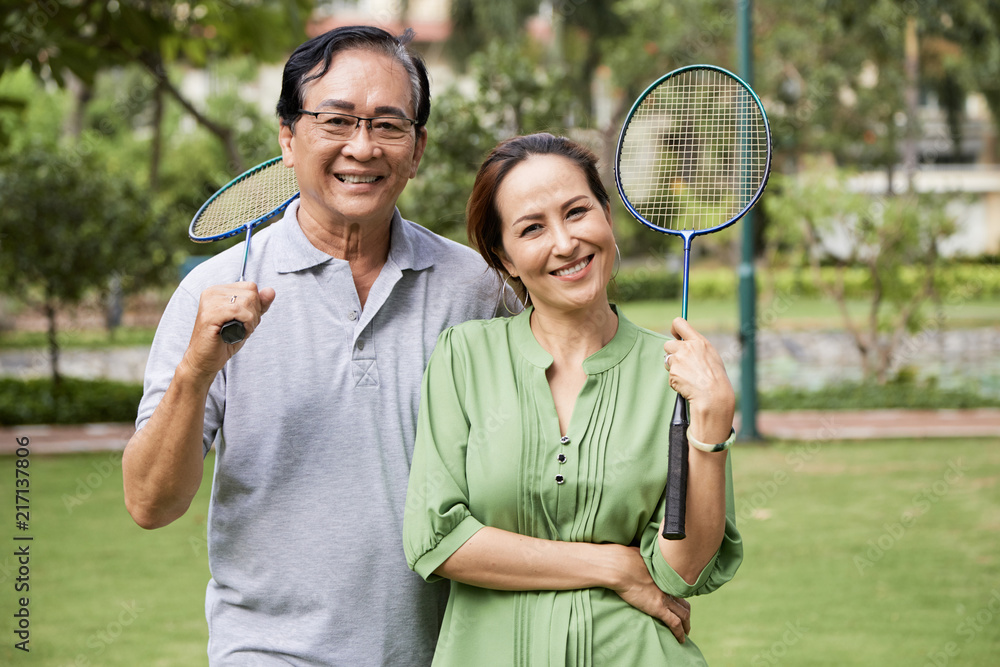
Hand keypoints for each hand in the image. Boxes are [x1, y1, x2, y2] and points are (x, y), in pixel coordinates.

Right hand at [180, 282, 275, 382]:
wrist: (204, 360)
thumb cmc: (224, 341)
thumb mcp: (247, 320)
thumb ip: (259, 305)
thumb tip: (271, 291)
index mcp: (219, 291)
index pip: (250, 287)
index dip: (255, 306)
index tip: (245, 321)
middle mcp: (212, 292)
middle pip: (251, 294)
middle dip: (254, 314)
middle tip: (242, 328)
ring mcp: (209, 302)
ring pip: (246, 302)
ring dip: (250, 321)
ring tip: (239, 331)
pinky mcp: (209, 315)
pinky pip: (238, 311)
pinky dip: (245, 324)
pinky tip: (238, 333)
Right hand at [609, 546, 690, 642]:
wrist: (619, 566)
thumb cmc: (623, 558)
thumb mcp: (637, 555)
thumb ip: (643, 560)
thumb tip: (638, 557)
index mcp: (662, 575)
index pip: (676, 588)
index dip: (679, 597)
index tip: (678, 604)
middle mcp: (667, 587)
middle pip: (683, 602)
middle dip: (686, 613)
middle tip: (686, 621)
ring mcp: (664, 598)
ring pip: (683, 614)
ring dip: (686, 625)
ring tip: (685, 633)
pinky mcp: (658, 608)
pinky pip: (674, 623)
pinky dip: (680, 633)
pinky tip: (681, 640)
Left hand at [663, 317, 734, 440]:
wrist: (713, 396)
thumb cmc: (716, 378)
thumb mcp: (712, 356)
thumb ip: (698, 348)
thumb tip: (688, 344)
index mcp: (698, 342)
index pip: (679, 323)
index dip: (674, 328)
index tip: (675, 335)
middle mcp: (686, 348)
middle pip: (668, 344)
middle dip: (672, 353)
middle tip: (683, 363)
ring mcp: (678, 360)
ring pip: (668, 361)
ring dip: (674, 367)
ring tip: (689, 376)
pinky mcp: (673, 373)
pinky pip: (671, 375)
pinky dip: (676, 380)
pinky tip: (687, 384)